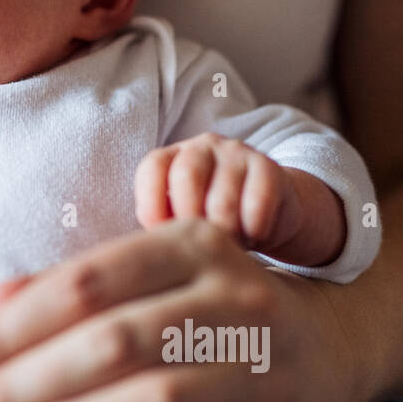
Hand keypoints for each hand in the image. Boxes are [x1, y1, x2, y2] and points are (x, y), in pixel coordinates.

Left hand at [0, 219, 367, 401]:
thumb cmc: (212, 302)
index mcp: (191, 245)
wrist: (332, 341)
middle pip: (108, 343)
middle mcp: (228, 300)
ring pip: (148, 399)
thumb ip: (74, 283)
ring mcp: (255, 366)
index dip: (8, 328)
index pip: (83, 285)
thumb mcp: (154, 271)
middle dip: (16, 386)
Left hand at [135, 132, 342, 265]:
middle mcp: (202, 148)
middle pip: (186, 175)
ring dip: (225, 231)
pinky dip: (253, 227)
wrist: (270, 216)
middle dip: (190, 219)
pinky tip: (253, 236)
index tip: (160, 235)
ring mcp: (236, 153)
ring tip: (229, 246)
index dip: (152, 203)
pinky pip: (258, 200)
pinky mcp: (270, 168)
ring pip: (223, 195)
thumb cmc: (211, 225)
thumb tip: (133, 253)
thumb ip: (157, 228)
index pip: (153, 167)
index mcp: (172, 158)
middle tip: (199, 246)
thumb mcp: (179, 224)